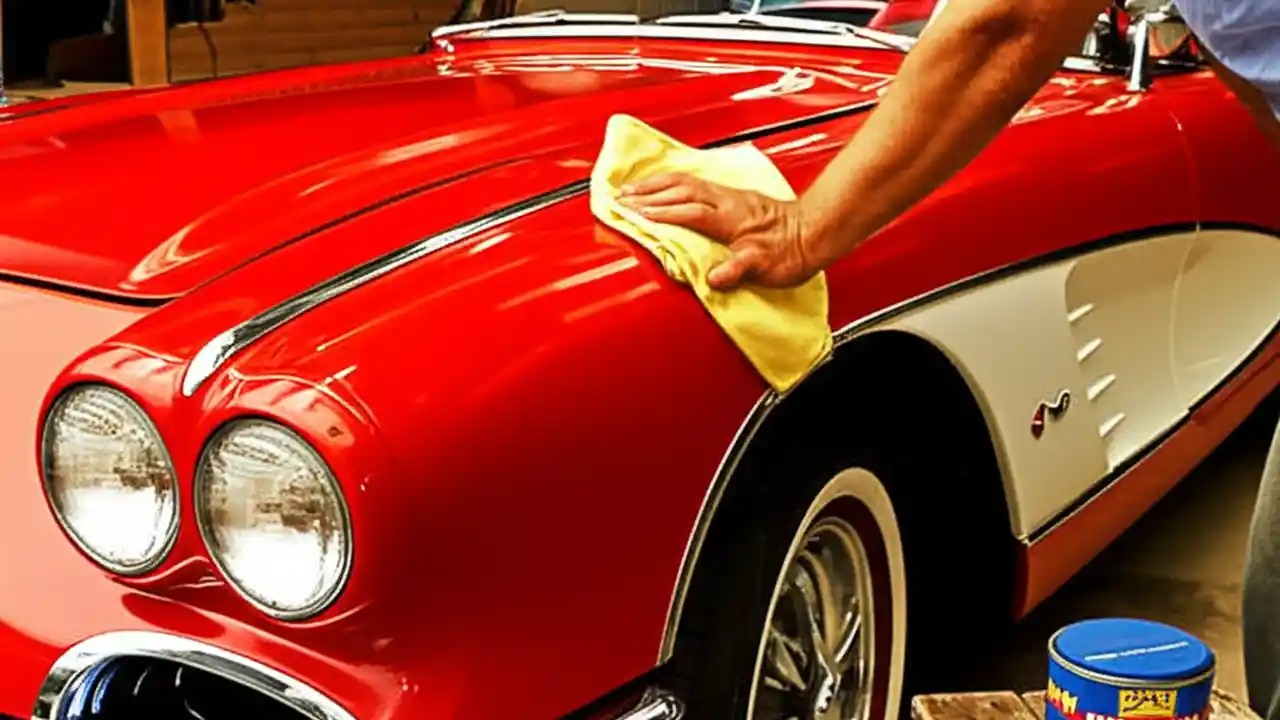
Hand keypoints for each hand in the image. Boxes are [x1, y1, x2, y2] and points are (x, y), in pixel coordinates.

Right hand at [617, 172, 821, 289]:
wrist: (815, 233)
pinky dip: (672, 182)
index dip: (656, 212)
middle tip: (619, 196)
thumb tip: (714, 278)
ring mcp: (729, 196)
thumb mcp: (765, 266)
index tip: (630, 213)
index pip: (685, 211)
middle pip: (679, 189)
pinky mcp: (732, 196)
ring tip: (631, 187)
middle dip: (646, 192)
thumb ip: (738, 269)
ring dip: (656, 184)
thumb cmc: (792, 252)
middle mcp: (726, 201)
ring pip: (685, 181)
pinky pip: (694, 182)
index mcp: (728, 217)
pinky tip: (664, 185)